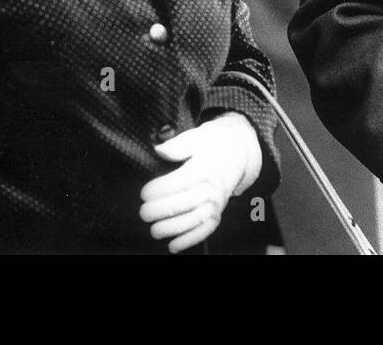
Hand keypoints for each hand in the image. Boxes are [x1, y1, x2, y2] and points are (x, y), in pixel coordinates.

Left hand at [139, 112, 262, 252]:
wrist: (239, 152)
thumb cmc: (214, 144)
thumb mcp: (198, 136)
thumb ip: (179, 144)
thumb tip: (159, 150)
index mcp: (207, 167)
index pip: (182, 181)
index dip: (161, 189)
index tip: (144, 193)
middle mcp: (214, 186)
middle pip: (187, 202)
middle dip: (162, 210)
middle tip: (144, 212)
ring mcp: (217, 202)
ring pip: (195, 220)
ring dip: (173, 228)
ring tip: (154, 230)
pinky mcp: (217, 213)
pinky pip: (206, 230)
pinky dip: (190, 240)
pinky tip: (172, 246)